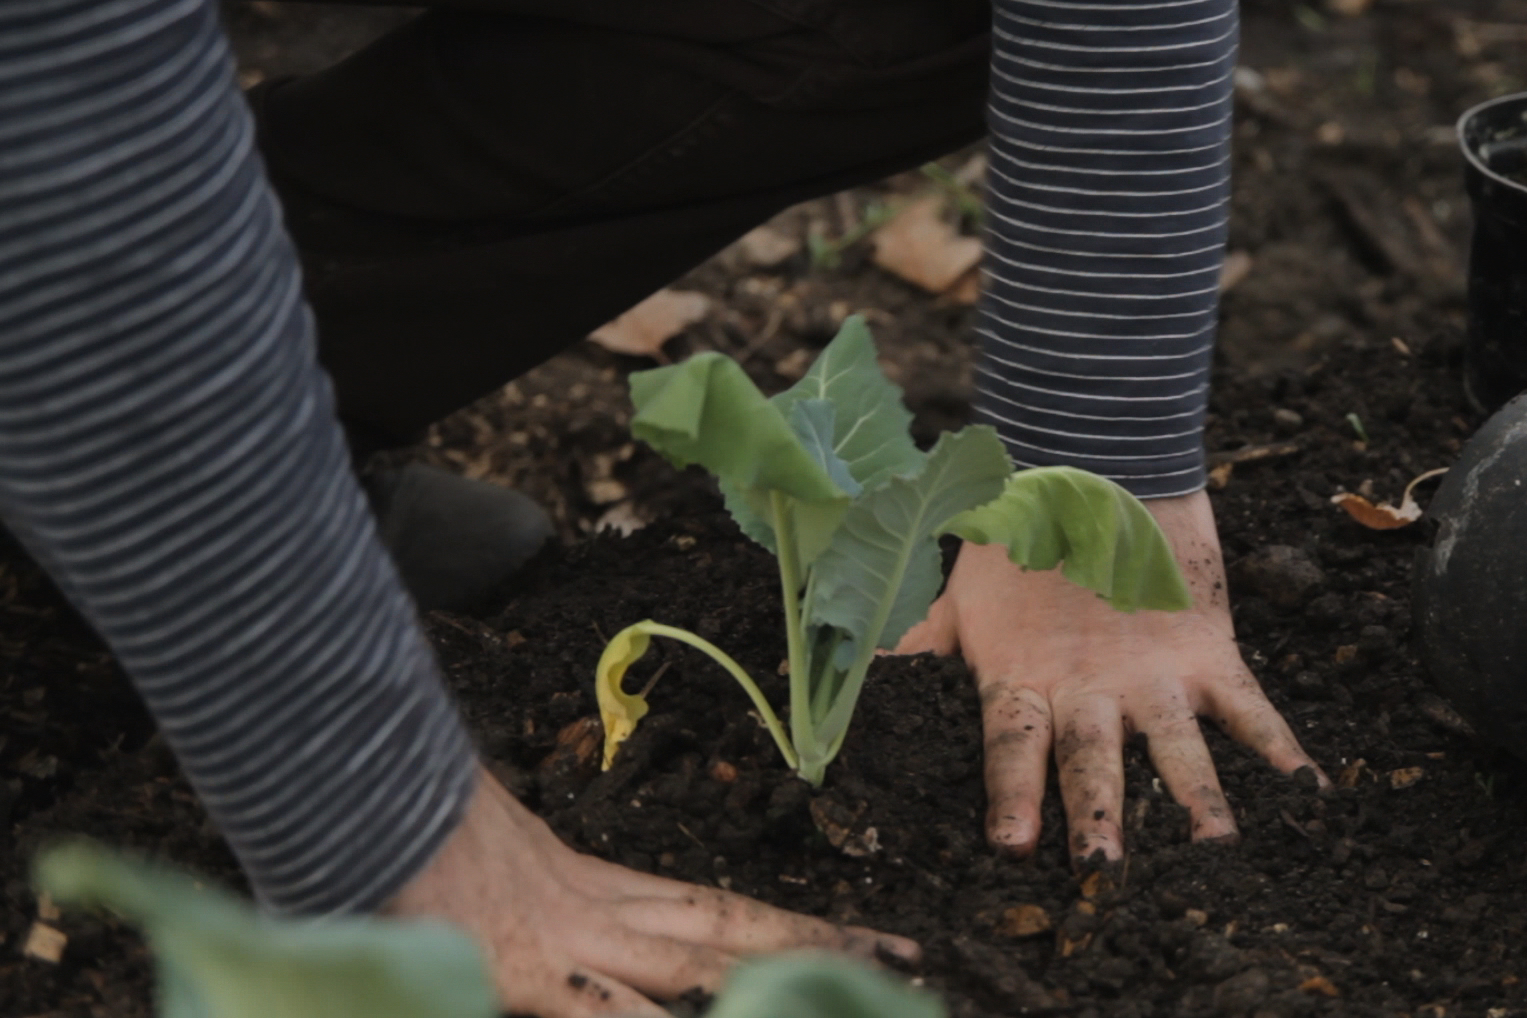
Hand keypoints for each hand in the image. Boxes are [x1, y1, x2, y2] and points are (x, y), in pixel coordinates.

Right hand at [388, 769, 917, 1016]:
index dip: (781, 925)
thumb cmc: (393, 822)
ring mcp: (573, 946)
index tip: (848, 937)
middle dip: (819, 945)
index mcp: (589, 885)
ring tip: (871, 983)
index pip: (707, 910)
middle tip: (908, 956)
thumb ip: (523, 907)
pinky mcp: (534, 979)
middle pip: (732, 929)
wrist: (350, 797)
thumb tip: (542, 922)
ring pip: (706, 965)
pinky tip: (753, 1014)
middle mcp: (599, 912)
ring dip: (783, 977)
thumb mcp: (470, 865)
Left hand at [899, 490, 1320, 862]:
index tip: (1013, 845)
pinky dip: (1280, 747)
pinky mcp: (1206, 652)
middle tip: (1102, 871)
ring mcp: (1153, 674)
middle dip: (1098, 818)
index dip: (1013, 794)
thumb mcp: (956, 592)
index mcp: (1026, 678)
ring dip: (1195, 799)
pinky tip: (1308, 792)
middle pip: (1094, 763)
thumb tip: (855, 669)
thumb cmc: (1015, 534)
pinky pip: (1250, 707)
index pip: (1014, 747)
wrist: (1099, 460)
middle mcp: (1090, 688)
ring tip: (1214, 849)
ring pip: (1177, 749)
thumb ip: (915, 639)